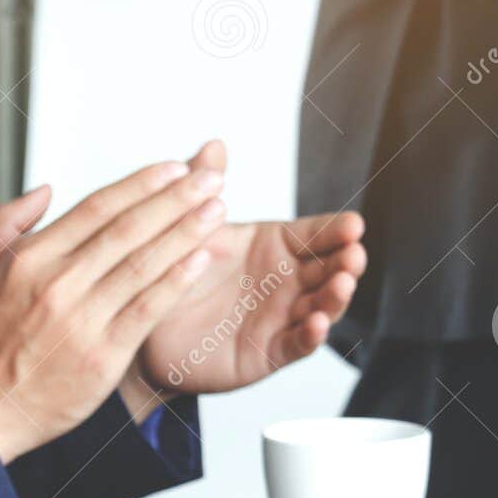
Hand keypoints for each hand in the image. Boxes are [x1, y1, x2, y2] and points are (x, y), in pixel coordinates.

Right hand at [0, 159, 225, 463]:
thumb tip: (45, 189)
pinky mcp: (102, 355)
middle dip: (176, 199)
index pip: (96, 208)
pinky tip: (201, 259)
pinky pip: (148, 309)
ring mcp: (81, 320)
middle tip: (210, 179)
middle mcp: (57, 284)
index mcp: (30, 259)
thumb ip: (9, 222)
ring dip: (186, 232)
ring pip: (143, 264)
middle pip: (128, 229)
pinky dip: (177, 281)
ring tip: (216, 210)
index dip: (140, 184)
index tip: (173, 169)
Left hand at [132, 140, 365, 399]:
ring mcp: (282, 317)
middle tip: (353, 255)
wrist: (144, 326)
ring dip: (336, 297)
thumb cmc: (174, 272)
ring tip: (341, 285)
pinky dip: (310, 337)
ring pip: (322, 306)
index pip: (317, 233)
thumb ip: (203, 189)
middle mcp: (287, 280)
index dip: (337, 230)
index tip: (354, 224)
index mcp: (275, 245)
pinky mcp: (269, 352)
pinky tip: (316, 325)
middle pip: (329, 269)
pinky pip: (295, 345)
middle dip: (346, 262)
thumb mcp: (190, 230)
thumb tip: (212, 145)